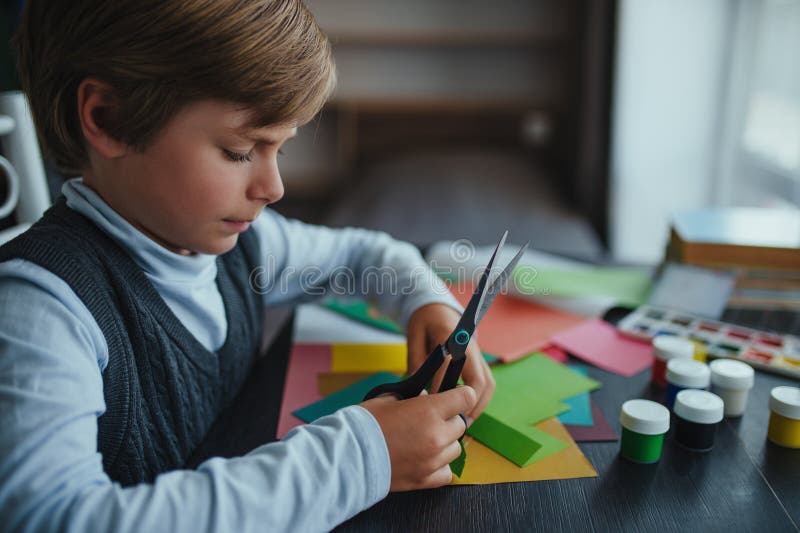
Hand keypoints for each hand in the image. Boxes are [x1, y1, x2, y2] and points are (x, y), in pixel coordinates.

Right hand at [361, 386, 476, 490]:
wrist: (347, 456)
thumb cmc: (364, 424)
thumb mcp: (388, 398)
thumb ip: (412, 396)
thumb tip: (424, 397)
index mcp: (429, 411)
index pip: (465, 398)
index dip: (460, 394)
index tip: (455, 395)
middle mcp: (436, 436)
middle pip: (460, 424)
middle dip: (449, 418)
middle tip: (430, 417)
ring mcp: (432, 460)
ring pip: (456, 449)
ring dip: (445, 442)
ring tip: (425, 439)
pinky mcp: (424, 479)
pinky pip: (446, 472)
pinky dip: (440, 465)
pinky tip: (426, 458)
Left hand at [406, 303, 495, 423]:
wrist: (437, 307)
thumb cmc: (424, 320)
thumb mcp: (414, 334)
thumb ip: (416, 358)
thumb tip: (419, 385)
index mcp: (456, 339)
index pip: (460, 372)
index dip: (451, 393)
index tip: (439, 408)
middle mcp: (471, 348)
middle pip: (483, 382)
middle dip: (473, 405)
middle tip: (457, 423)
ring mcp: (477, 355)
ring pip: (488, 384)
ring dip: (479, 404)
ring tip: (463, 422)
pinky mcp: (478, 361)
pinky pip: (485, 383)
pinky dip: (479, 399)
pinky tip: (465, 411)